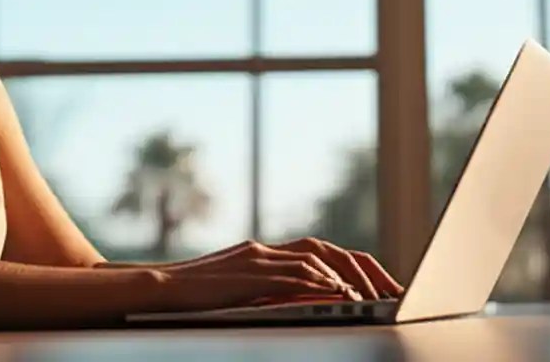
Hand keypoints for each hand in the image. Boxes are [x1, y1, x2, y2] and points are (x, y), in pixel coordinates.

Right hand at [153, 238, 403, 310]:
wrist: (158, 289)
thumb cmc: (194, 297)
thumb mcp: (238, 290)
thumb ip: (268, 289)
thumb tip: (309, 301)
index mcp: (265, 252)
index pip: (321, 250)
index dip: (355, 265)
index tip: (382, 286)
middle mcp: (265, 250)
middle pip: (327, 249)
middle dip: (364, 269)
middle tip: (392, 291)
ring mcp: (256, 258)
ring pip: (315, 258)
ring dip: (347, 277)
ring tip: (373, 297)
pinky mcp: (247, 273)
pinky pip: (291, 275)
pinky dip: (320, 283)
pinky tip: (339, 296)